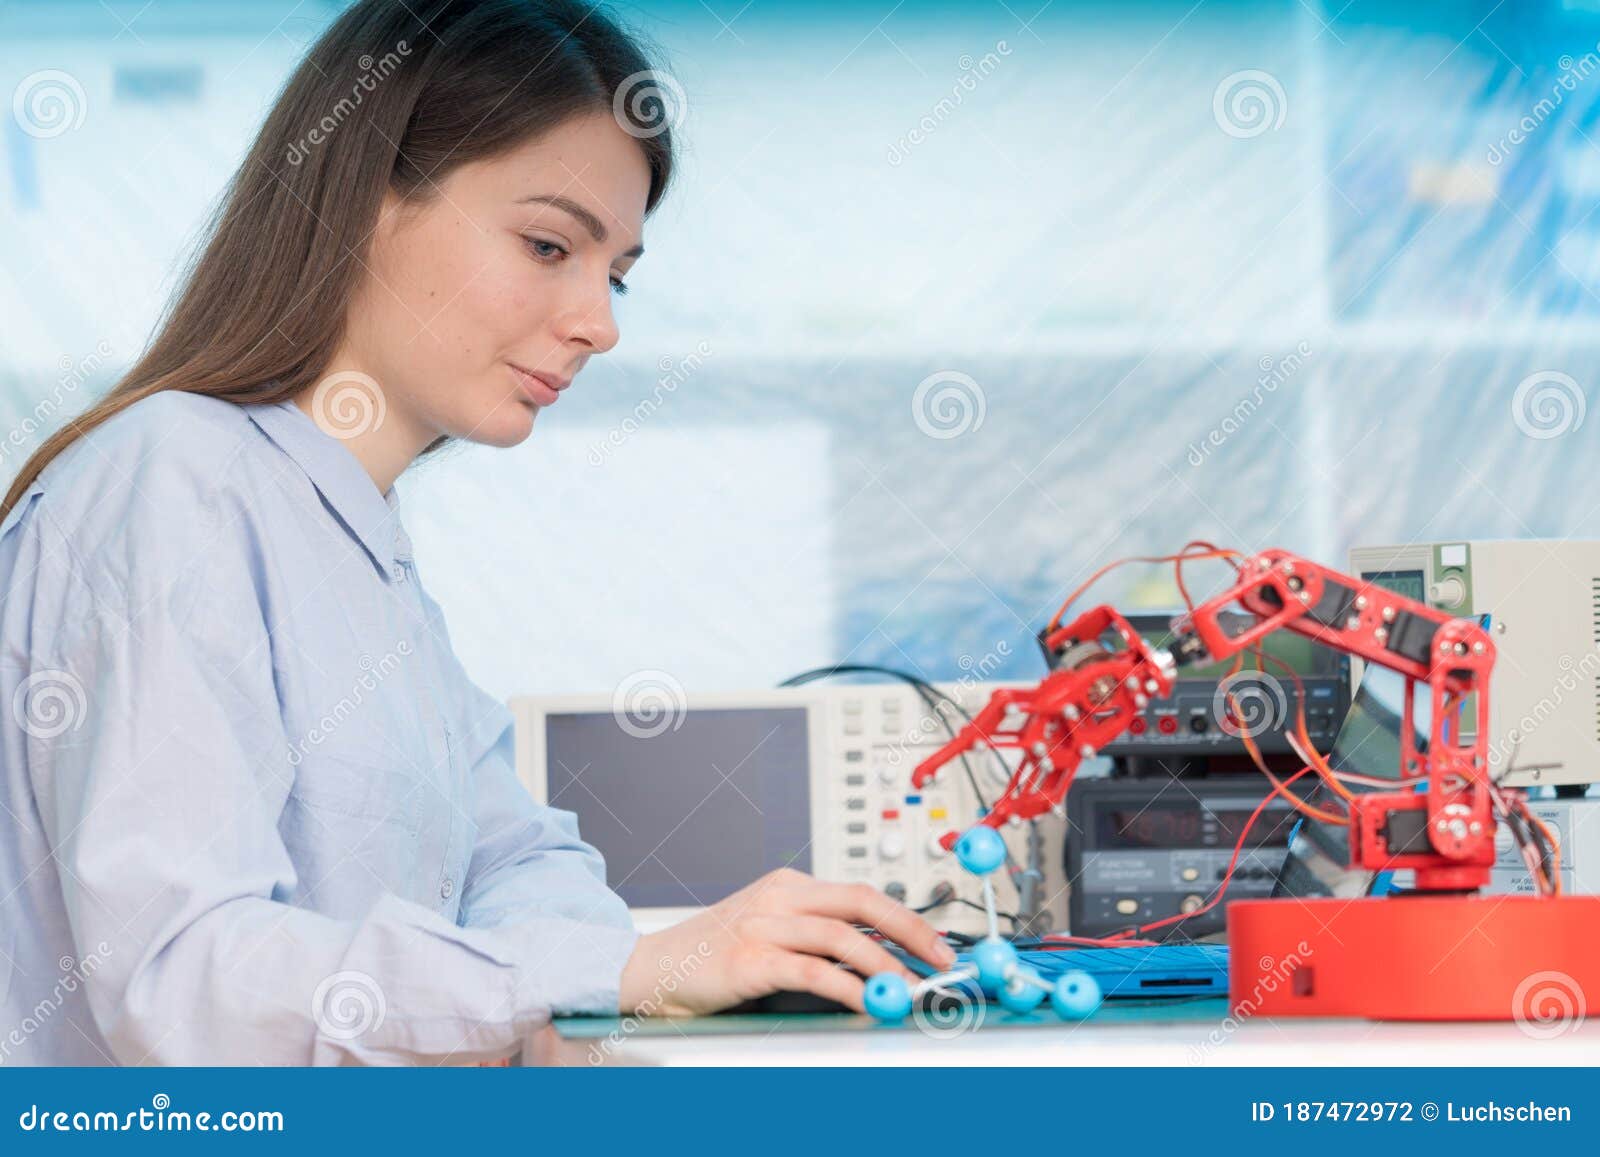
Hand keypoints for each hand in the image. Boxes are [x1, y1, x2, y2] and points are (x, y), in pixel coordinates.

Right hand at [617, 868, 956, 1015]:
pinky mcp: (749, 961)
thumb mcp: (770, 931)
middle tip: (942, 960)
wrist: (651, 969)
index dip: (907, 917)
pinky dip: (848, 987)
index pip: (862, 892)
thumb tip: (879, 956)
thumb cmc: (713, 955)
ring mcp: (762, 926)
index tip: (938, 944)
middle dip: (911, 931)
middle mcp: (778, 897)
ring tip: (910, 990)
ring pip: (842, 936)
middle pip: (861, 902)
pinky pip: (811, 971)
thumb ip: (816, 937)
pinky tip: (867, 1002)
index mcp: (788, 884)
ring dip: (886, 965)